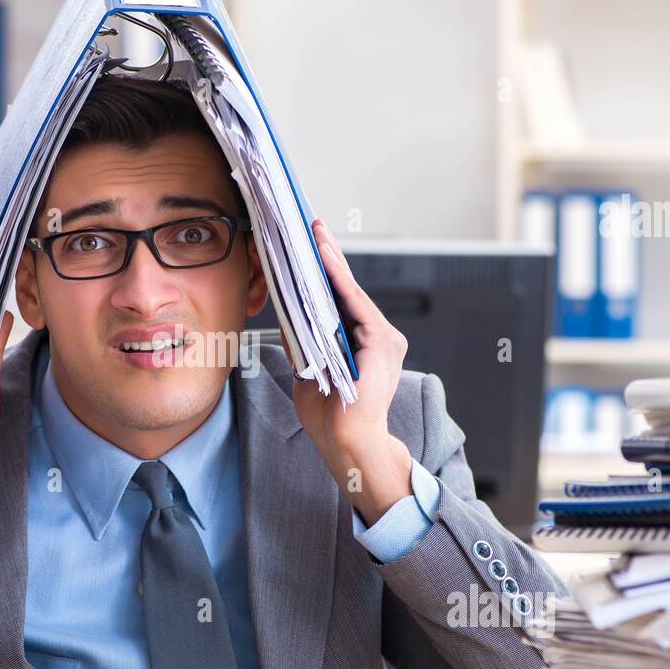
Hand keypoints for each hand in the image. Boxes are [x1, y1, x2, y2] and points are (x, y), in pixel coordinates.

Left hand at [282, 220, 413, 525]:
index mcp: (359, 343)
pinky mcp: (383, 343)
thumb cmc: (328, 416)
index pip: (339, 300)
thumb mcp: (307, 369)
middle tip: (311, 225)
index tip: (307, 245)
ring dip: (332, 262)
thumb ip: (302, 342)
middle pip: (347, 289)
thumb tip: (286, 315)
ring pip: (352, 292)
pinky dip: (339, 281)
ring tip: (314, 234)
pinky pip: (356, 304)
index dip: (324, 272)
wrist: (345, 443)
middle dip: (328, 256)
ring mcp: (383, 339)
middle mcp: (376, 337)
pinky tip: (325, 260)